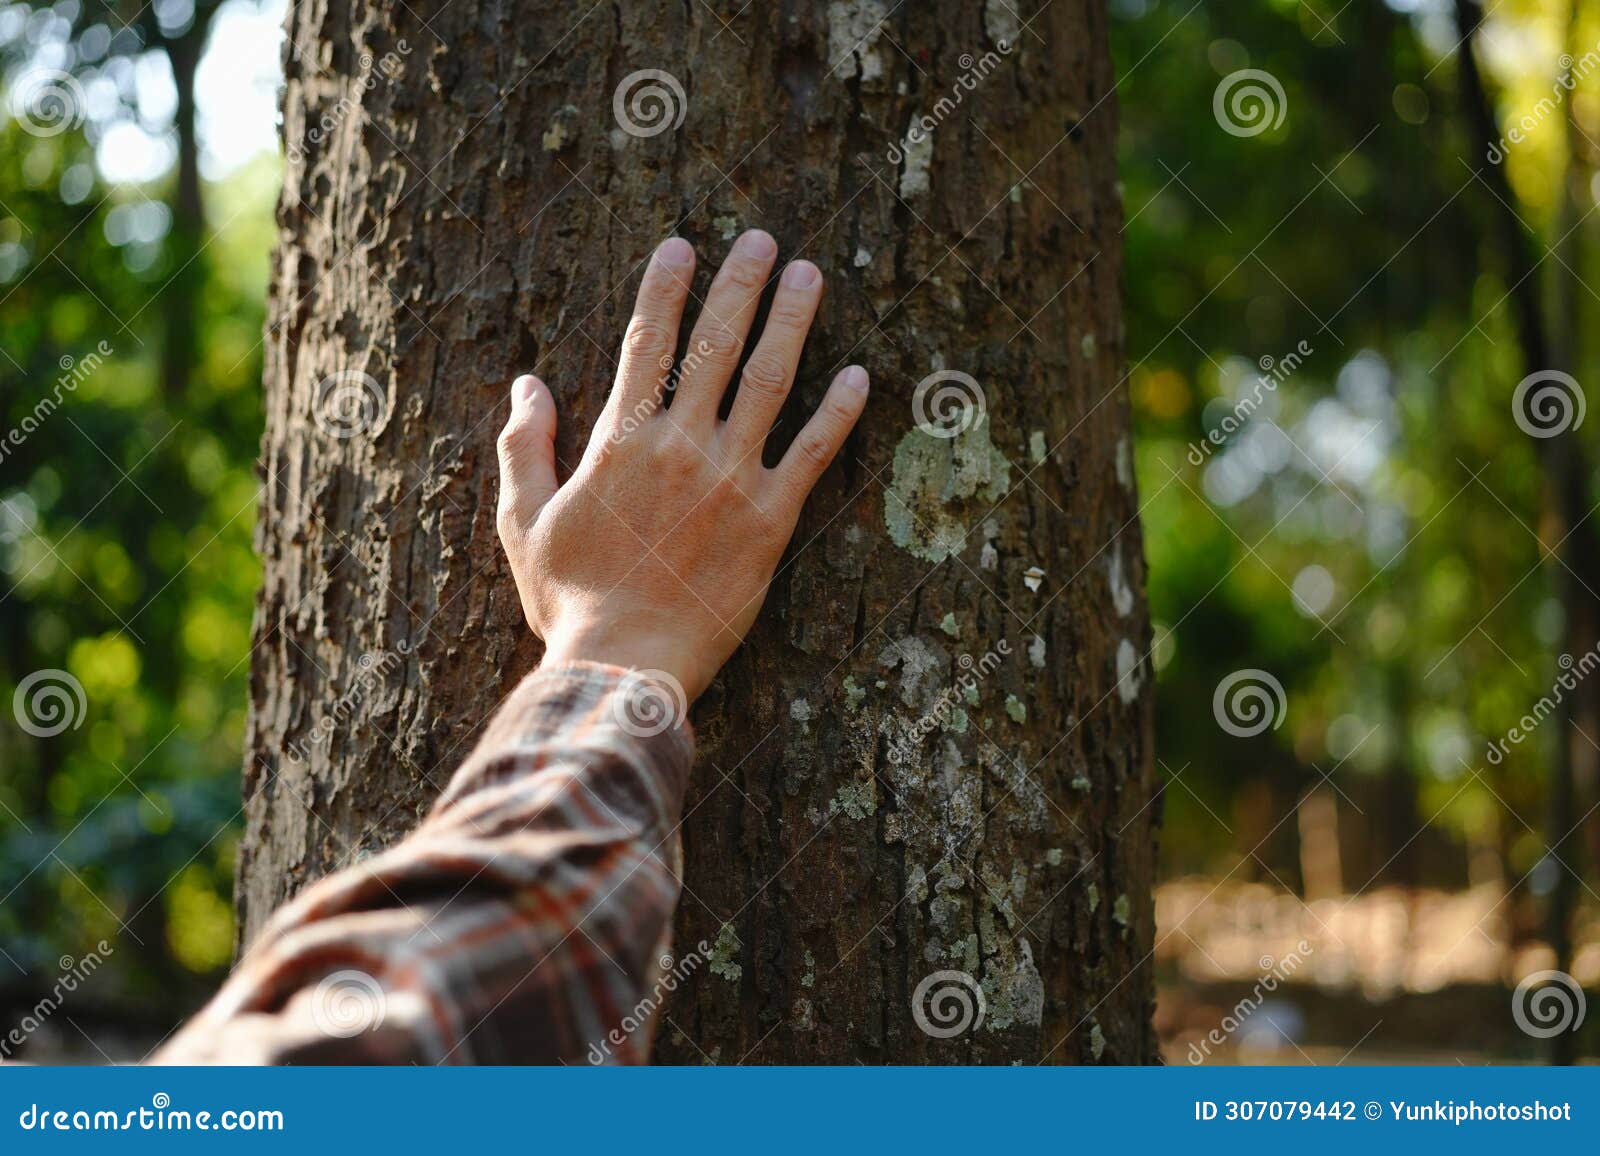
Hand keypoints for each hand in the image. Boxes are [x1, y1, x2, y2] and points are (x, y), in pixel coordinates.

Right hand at [495, 230, 868, 702]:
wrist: (624, 665)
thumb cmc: (569, 600)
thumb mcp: (523, 521)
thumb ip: (525, 446)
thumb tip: (526, 383)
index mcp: (620, 441)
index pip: (647, 342)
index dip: (665, 287)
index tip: (682, 245)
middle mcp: (681, 446)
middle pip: (716, 344)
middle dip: (738, 283)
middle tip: (760, 238)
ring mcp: (732, 479)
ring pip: (769, 381)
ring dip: (791, 322)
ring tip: (809, 275)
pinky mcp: (772, 520)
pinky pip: (813, 453)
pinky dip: (838, 412)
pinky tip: (859, 375)